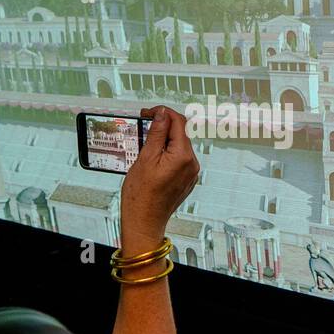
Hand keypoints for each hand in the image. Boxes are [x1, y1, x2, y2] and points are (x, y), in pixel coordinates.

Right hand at [119, 106, 198, 254]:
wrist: (144, 221)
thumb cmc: (141, 196)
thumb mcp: (145, 158)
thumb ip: (157, 134)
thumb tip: (163, 114)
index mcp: (183, 156)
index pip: (178, 122)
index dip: (162, 113)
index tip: (148, 112)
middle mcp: (192, 163)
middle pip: (180, 133)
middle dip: (163, 125)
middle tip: (144, 123)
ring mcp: (191, 172)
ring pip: (179, 145)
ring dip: (165, 139)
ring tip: (145, 143)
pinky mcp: (186, 179)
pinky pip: (179, 158)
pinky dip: (167, 152)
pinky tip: (153, 157)